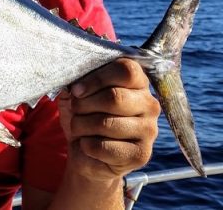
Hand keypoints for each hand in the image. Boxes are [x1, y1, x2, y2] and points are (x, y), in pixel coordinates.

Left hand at [57, 58, 160, 180]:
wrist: (85, 153)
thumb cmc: (84, 116)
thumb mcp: (76, 94)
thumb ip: (78, 80)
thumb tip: (75, 82)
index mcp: (138, 82)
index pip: (126, 70)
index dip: (96, 78)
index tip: (77, 90)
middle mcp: (150, 104)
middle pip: (115, 97)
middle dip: (84, 104)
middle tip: (76, 110)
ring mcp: (149, 130)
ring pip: (106, 123)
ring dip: (81, 125)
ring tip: (80, 128)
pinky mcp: (141, 155)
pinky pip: (104, 146)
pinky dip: (86, 145)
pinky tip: (88, 144)